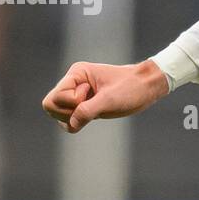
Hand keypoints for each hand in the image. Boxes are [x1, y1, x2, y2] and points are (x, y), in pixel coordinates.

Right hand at [42, 59, 168, 133]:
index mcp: (76, 74)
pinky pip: (69, 119)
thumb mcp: (111, 99)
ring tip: (97, 109)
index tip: (91, 94)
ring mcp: (77, 94)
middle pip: (50, 106)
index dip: (70, 103)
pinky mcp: (84, 105)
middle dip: (69, 112)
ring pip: (58, 114)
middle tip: (92, 106)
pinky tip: (95, 116)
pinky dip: (78, 122)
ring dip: (75, 117)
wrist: (147, 85)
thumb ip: (88, 110)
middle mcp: (73, 82)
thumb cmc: (132, 87)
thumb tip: (71, 125)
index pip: (54, 97)